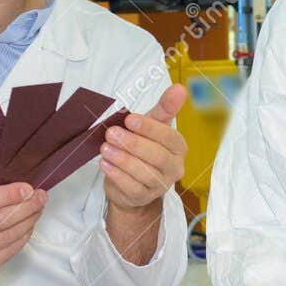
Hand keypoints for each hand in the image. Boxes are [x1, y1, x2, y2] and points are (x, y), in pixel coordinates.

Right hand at [0, 181, 46, 270]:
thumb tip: (22, 187)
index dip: (9, 195)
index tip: (28, 189)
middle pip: (0, 220)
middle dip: (26, 207)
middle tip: (41, 197)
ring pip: (9, 235)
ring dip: (29, 220)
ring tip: (38, 208)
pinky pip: (11, 249)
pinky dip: (25, 235)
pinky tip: (29, 224)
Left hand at [101, 85, 187, 209]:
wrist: (131, 180)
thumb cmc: (143, 148)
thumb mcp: (152, 125)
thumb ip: (165, 107)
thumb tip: (179, 88)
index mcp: (178, 148)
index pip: (169, 137)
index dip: (149, 128)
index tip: (129, 119)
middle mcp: (174, 168)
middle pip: (157, 157)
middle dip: (133, 144)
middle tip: (112, 133)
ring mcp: (160, 185)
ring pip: (144, 173)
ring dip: (122, 159)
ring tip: (105, 148)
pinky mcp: (144, 197)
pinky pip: (132, 187)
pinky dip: (117, 175)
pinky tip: (105, 164)